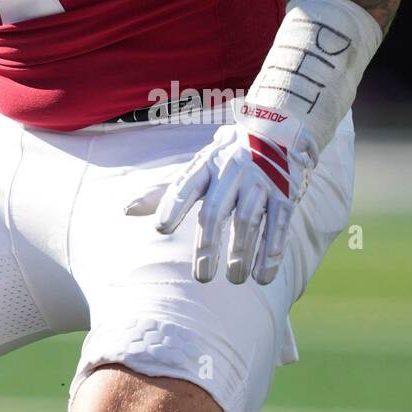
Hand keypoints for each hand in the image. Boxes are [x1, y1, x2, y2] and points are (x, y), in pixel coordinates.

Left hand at [122, 107, 318, 285]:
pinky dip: (271, 252)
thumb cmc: (224, 158)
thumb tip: (126, 209)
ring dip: (241, 254)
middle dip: (207, 246)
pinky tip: (262, 276)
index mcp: (206, 164)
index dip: (172, 206)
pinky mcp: (285, 195)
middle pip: (216, 210)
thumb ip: (164, 191)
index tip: (160, 229)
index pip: (185, 184)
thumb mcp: (195, 168)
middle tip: (201, 278)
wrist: (275, 132)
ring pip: (247, 221)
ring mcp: (260, 182)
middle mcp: (231, 171)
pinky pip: (279, 226)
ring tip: (234, 280)